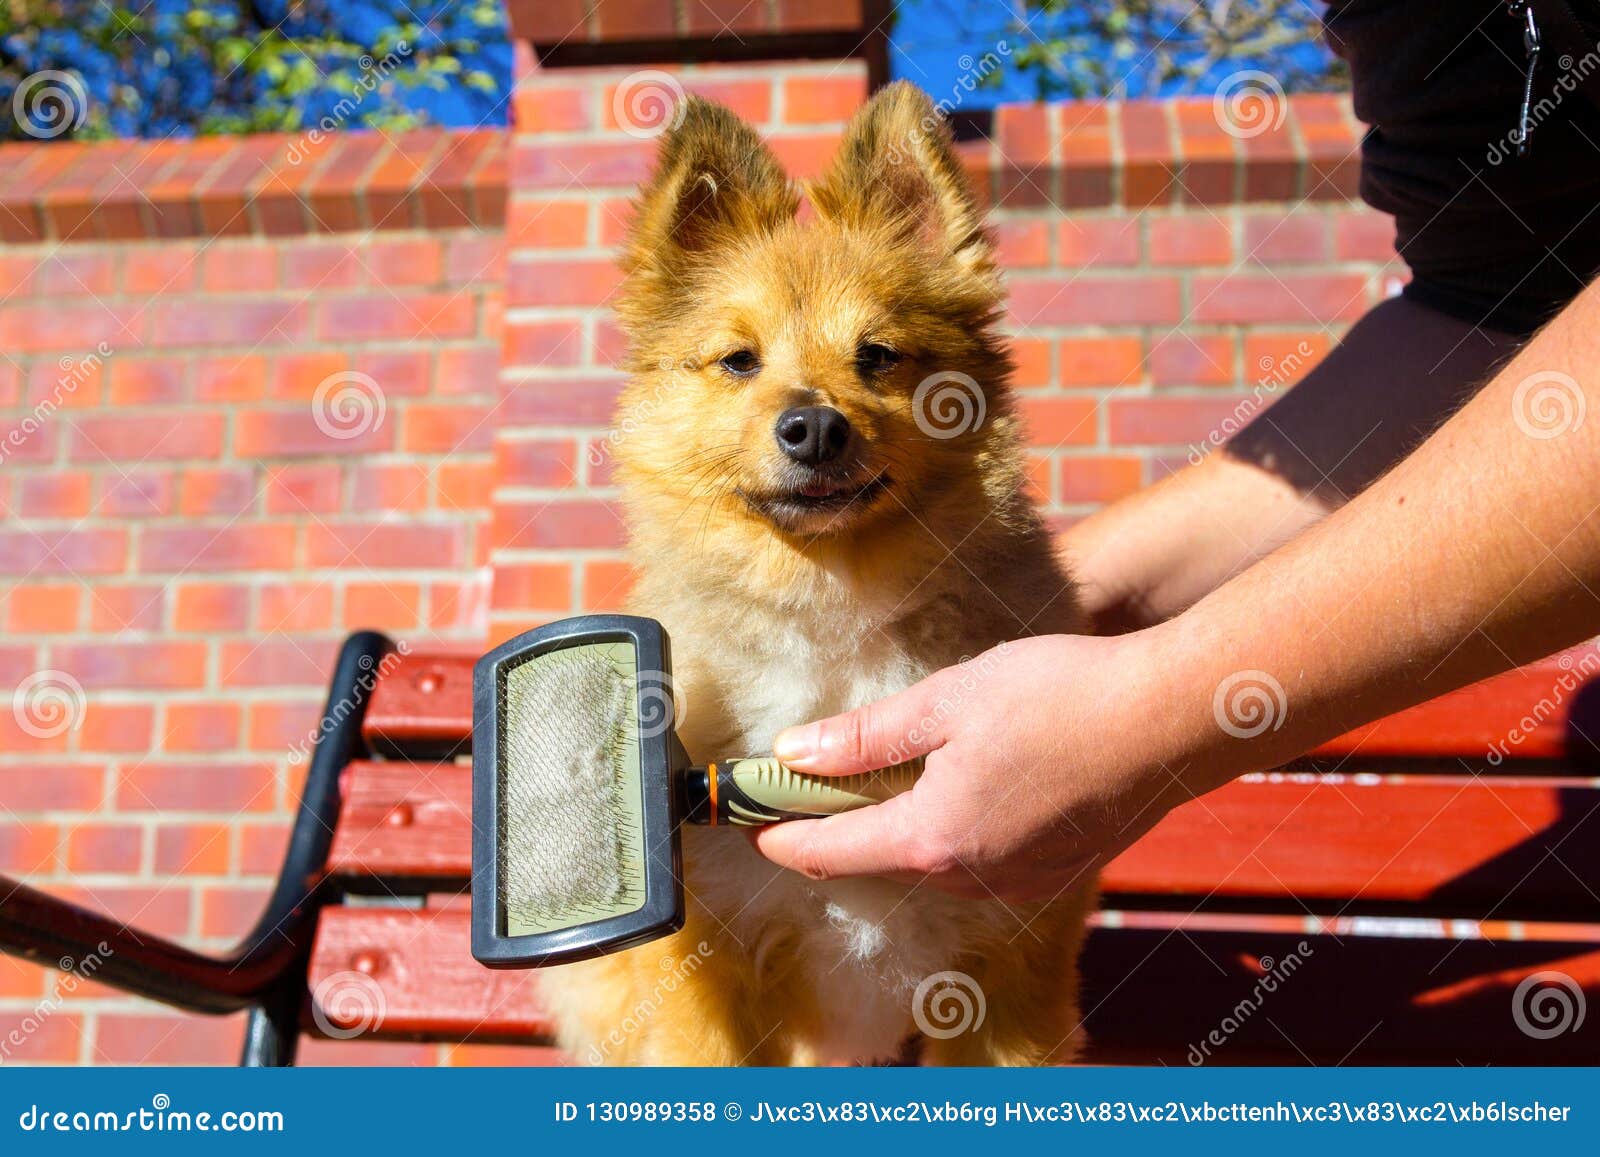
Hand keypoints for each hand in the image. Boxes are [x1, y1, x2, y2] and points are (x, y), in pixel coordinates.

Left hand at [752, 626, 1238, 901]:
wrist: (1172, 720)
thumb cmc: (1059, 696)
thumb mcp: (946, 701)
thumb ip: (863, 736)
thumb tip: (792, 754)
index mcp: (931, 838)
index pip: (828, 852)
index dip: (780, 835)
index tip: (749, 822)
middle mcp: (971, 878)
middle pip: (879, 857)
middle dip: (839, 823)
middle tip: (812, 779)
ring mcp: (1019, 881)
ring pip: (933, 859)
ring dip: (902, 824)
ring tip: (892, 772)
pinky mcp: (1057, 871)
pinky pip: (982, 858)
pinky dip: (955, 828)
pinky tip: (971, 780)